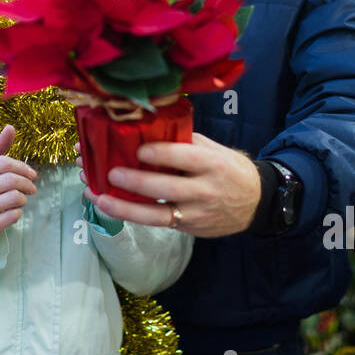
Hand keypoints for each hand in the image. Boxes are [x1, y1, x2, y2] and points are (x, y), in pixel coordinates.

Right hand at [0, 125, 37, 248]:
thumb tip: (10, 127)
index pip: (3, 163)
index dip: (22, 167)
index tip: (32, 174)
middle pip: (11, 180)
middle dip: (27, 183)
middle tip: (32, 188)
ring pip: (14, 197)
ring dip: (23, 198)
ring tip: (21, 200)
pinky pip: (13, 215)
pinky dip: (18, 213)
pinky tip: (12, 212)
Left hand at [81, 133, 262, 237]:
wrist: (255, 202)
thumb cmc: (228, 169)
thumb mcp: (215, 150)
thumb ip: (186, 141)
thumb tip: (148, 127)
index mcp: (212, 163)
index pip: (186, 158)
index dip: (161, 154)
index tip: (139, 149)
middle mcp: (204, 190)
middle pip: (167, 188)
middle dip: (137, 183)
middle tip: (111, 174)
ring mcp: (195, 212)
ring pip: (157, 214)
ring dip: (125, 208)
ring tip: (99, 198)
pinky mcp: (187, 227)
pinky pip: (157, 222)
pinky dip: (132, 215)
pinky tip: (110, 207)